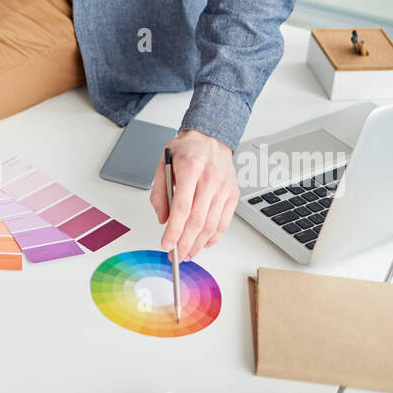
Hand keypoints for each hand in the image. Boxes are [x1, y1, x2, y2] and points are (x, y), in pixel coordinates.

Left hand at [150, 128, 239, 259]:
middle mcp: (210, 179)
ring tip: (188, 253)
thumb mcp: (163, 163)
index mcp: (190, 170)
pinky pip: (224, 222)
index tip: (166, 244)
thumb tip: (163, 219)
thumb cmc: (187, 150)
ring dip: (198, 244)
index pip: (182, 208)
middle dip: (185, 243)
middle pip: (198, 221)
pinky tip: (203, 243)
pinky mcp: (233, 194)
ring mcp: (224, 188)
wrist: (210, 137)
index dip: (174, 231)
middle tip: (175, 255)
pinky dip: (214, 237)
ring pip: (212, 225)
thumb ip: (159, 192)